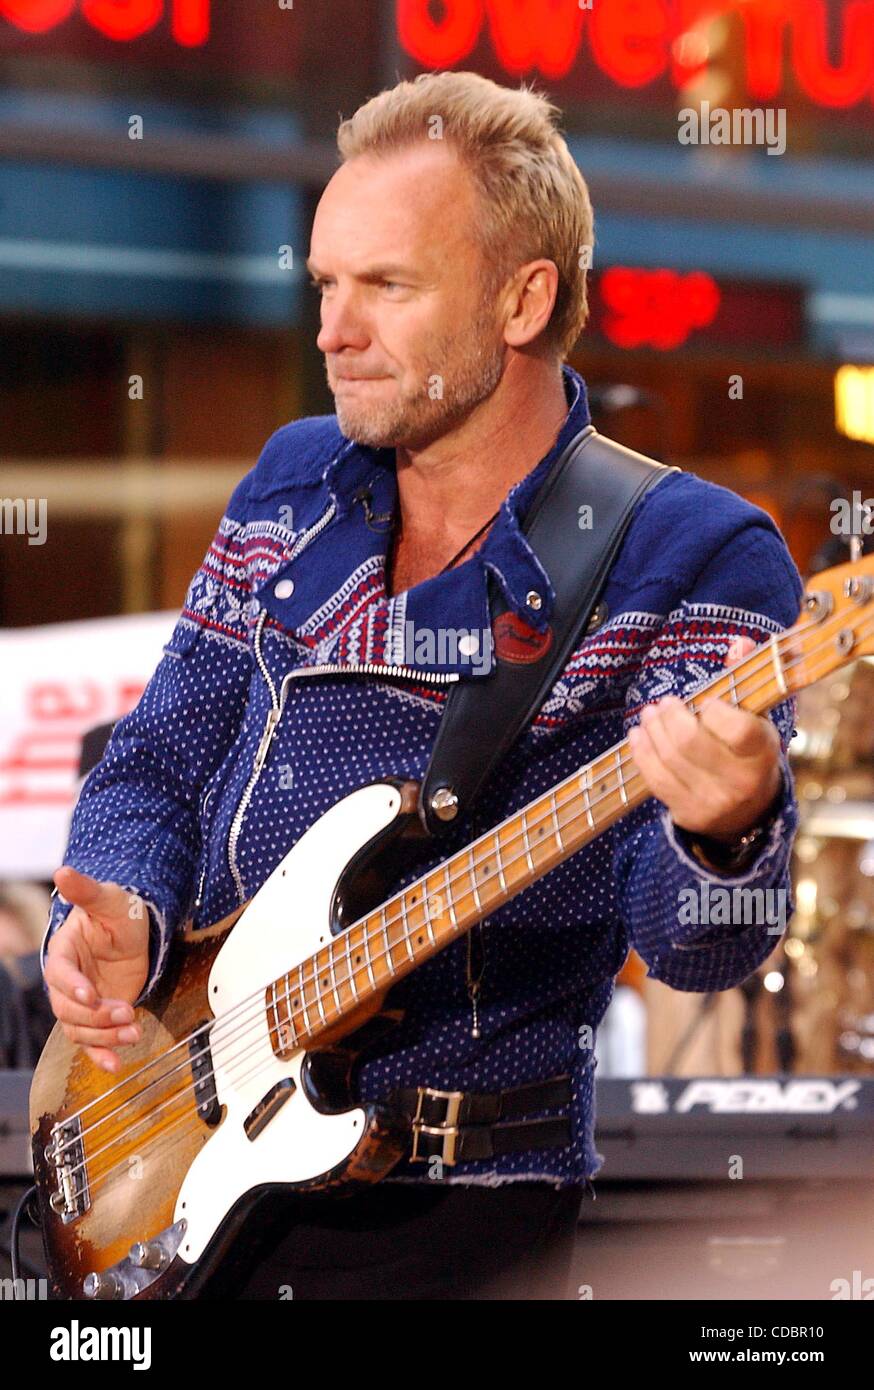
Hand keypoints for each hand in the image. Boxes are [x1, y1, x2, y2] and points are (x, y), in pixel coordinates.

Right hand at [43, 866, 150, 1073]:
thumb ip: (86, 890)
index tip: (91, 993)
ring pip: (81, 1029)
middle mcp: (69, 982)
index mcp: (64, 952)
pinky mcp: (99, 1016)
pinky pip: (92, 1041)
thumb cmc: (118, 912)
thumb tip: (63, 871)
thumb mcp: (108, 899)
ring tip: (132, 1031)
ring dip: (104, 1036)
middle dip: (96, 1015)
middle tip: (124, 1011)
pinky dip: (102, 1054)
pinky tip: (115, 1064)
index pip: (60, 974)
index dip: (73, 986)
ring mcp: (83, 1002)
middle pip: (68, 1009)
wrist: (136, 931)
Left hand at [627, 637, 782, 840]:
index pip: (737, 728)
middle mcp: (740, 782)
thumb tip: (739, 642)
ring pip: (669, 758)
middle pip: (690, 741)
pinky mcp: (688, 813)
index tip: (705, 702)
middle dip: (670, 716)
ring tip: (649, 714)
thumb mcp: (756, 718)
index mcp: (762, 753)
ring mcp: (713, 801)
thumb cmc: (749, 753)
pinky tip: (639, 735)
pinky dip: (642, 752)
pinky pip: (655, 778)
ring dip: (652, 730)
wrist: (750, 812)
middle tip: (664, 703)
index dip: (714, 710)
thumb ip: (745, 679)